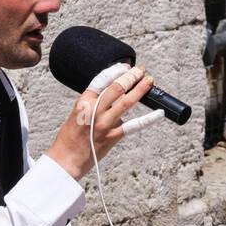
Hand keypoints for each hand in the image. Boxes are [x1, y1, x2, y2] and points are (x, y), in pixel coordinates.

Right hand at [46, 65, 154, 180]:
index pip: (102, 80)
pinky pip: (134, 125)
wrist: (66, 159)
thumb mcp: (78, 113)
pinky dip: (148, 119)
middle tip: (141, 70)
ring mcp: (104, 124)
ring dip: (140, 89)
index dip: (116, 70)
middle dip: (131, 76)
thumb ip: (94, 103)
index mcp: (83, 102)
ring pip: (126, 102)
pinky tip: (159, 113)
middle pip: (116, 88)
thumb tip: (115, 94)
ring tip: (149, 81)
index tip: (126, 66)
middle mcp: (94, 111)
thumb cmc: (71, 137)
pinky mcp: (112, 137)